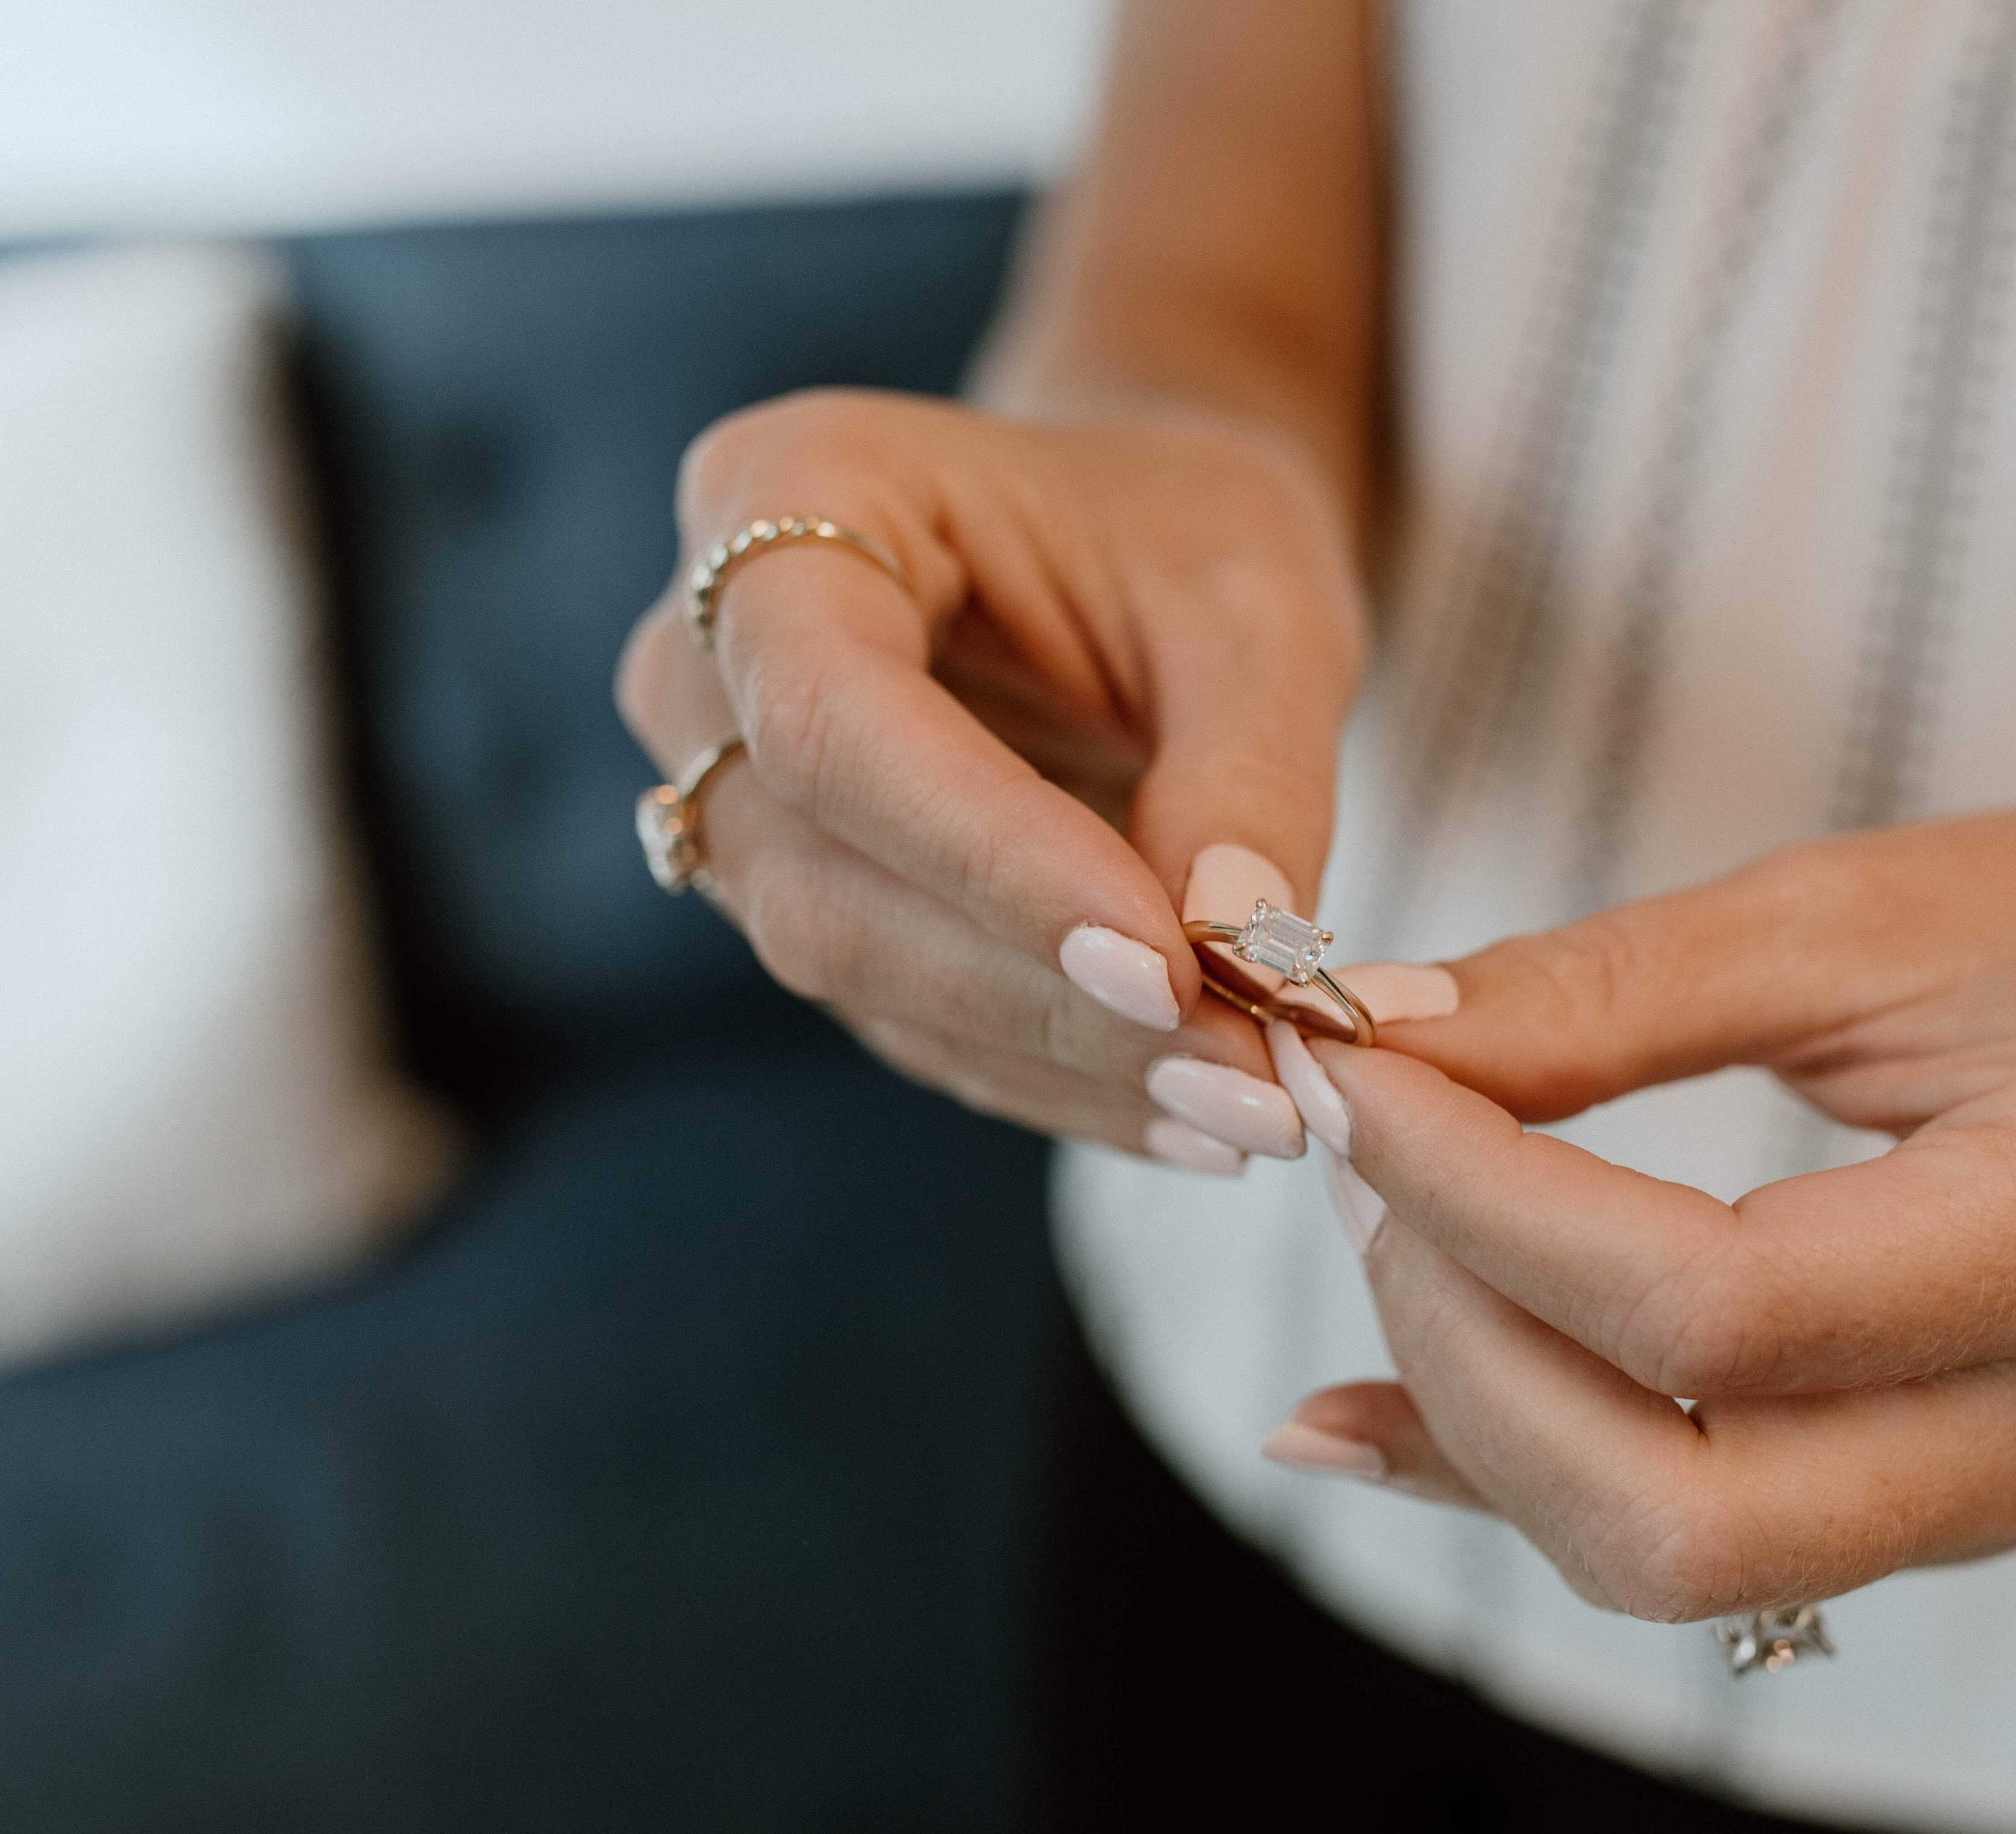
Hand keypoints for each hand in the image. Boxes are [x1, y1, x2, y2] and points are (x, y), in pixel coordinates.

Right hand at [617, 389, 1420, 1167]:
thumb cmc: (1187, 530)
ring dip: (1061, 1059)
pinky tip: (1195, 1113)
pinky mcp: (805, 905)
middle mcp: (708, 657)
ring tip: (1248, 1111)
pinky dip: (1058, 1076)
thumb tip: (1236, 953)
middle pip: (825, 874)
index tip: (1168, 970)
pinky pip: (908, 1019)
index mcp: (786, 491)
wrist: (1142, 543)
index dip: (990, 859)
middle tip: (1247, 1081)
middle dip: (1045, 993)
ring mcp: (732, 795)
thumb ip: (1249, 768)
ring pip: (859, 970)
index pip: (833, 718)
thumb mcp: (1261, 606)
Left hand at [1262, 801, 2015, 1617]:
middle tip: (1364, 1157)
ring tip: (1386, 1222)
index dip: (1486, 1204)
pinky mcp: (1935, 1509)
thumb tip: (1369, 1046)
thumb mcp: (1856, 908)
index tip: (1352, 1078)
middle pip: (1679, 1513)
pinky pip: (1689, 1548)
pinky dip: (1513, 1478)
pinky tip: (1369, 1404)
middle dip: (1462, 1343)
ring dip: (1474, 1408)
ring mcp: (2009, 1495)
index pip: (1716, 1310)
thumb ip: (1605, 993)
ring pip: (1669, 1560)